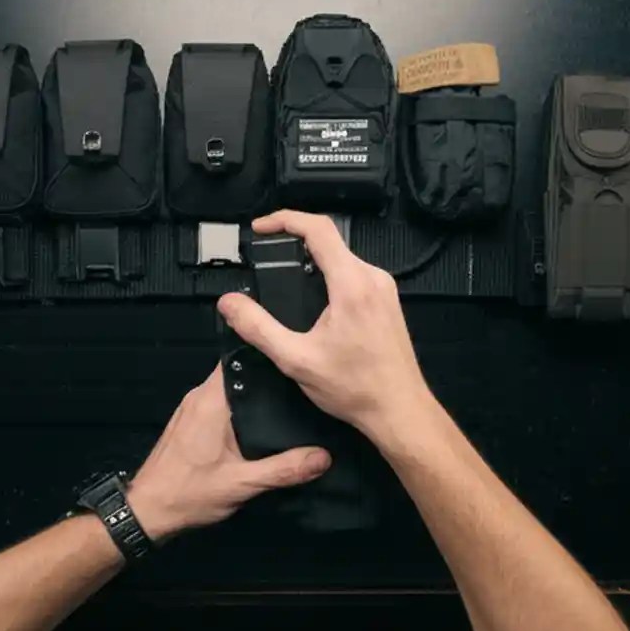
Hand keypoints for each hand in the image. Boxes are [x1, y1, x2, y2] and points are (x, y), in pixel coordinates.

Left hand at [127, 365, 330, 540]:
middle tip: (303, 381)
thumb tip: (324, 457)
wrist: (146, 512)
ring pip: (229, 388)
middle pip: (238, 372)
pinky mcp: (189, 423)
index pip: (240, 358)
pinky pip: (220, 403)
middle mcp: (199, 396)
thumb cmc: (189, 493)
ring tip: (290, 398)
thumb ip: (283, 469)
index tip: (295, 356)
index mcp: (211, 400)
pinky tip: (263, 420)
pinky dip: (240, 408)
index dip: (268, 355)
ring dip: (254, 393)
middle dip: (268, 376)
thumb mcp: (241, 484)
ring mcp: (192, 409)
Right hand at [216, 210, 433, 438]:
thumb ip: (258, 328)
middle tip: (266, 255)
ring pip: (342, 258)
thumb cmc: (356, 388)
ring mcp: (384, 289)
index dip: (285, 219)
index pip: (319, 229)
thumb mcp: (296, 359)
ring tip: (285, 279)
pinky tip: (314, 302)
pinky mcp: (387, 301)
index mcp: (352, 284)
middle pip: (330, 241)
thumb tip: (229, 304)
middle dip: (295, 243)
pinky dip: (329, 276)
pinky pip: (354, 274)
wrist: (399, 411)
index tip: (260, 228)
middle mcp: (373, 278)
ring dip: (313, 261)